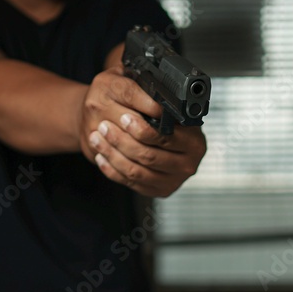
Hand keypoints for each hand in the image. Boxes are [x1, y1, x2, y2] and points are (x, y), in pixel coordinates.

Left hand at [79, 66, 205, 197]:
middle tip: (104, 126)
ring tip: (97, 138)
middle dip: (122, 141)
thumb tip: (148, 101)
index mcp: (194, 142)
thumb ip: (157, 105)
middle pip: (149, 156)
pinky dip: (112, 170)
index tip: (123, 118)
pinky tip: (101, 156)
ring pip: (136, 171)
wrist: (158, 136)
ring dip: (112, 154)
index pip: (166, 138)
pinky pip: (130, 183)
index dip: (143, 130)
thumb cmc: (161, 119)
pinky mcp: (158, 190)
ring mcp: (173, 181)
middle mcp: (187, 164)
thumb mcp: (166, 107)